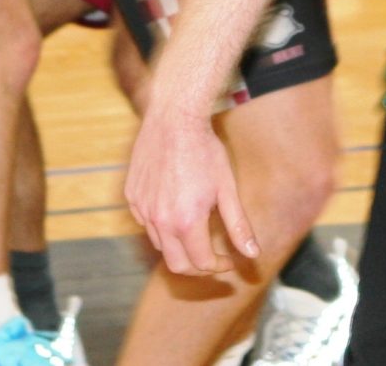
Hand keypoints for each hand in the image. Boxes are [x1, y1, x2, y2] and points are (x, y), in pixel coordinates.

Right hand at [126, 106, 256, 276]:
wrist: (174, 118)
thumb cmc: (205, 150)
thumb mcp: (227, 188)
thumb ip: (238, 225)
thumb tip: (252, 255)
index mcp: (187, 222)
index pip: (202, 263)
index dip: (219, 266)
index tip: (229, 259)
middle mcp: (160, 221)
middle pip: (177, 264)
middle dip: (198, 267)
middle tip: (213, 257)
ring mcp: (142, 209)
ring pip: (160, 244)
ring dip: (179, 246)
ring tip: (196, 230)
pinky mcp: (132, 197)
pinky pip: (145, 223)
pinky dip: (161, 226)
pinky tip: (176, 209)